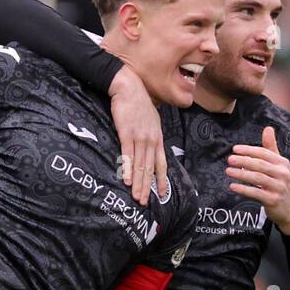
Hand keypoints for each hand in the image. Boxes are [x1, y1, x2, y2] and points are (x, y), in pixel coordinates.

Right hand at [109, 64, 166, 207]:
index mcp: (157, 137)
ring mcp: (139, 137)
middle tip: (146, 203)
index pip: (161, 163)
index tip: (162, 194)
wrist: (128, 85)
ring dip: (138, 183)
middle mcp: (151, 139)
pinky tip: (127, 180)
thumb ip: (151, 133)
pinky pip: (128, 155)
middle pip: (150, 168)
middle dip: (148, 187)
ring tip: (137, 198)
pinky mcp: (126, 133)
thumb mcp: (151, 119)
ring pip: (140, 165)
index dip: (162, 180)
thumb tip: (150, 144)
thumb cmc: (137, 101)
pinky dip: (128, 169)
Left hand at [226, 126, 289, 234]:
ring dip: (241, 174)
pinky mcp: (273, 200)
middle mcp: (282, 174)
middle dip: (243, 161)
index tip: (235, 149)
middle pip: (260, 165)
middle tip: (229, 159)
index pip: (264, 153)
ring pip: (257, 178)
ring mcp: (278, 187)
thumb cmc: (280, 184)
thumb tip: (268, 128)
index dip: (249, 150)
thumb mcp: (278, 165)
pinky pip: (256, 193)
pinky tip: (233, 186)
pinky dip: (243, 189)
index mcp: (282, 163)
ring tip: (228, 171)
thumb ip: (271, 148)